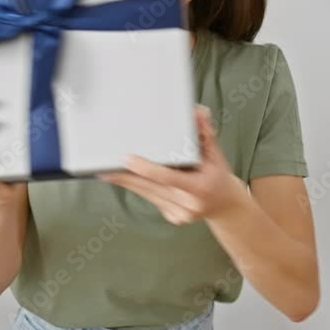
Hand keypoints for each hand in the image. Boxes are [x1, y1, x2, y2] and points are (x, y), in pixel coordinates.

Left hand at [98, 105, 247, 224]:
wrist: (227, 207)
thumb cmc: (218, 176)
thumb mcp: (216, 155)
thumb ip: (205, 134)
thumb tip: (197, 112)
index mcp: (198, 187)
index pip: (167, 177)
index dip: (146, 169)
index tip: (127, 159)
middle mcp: (187, 204)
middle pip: (149, 187)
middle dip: (125, 176)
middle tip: (103, 167)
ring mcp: (179, 214)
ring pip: (147, 194)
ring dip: (127, 182)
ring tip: (106, 171)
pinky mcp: (172, 218)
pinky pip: (151, 199)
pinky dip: (140, 188)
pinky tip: (126, 179)